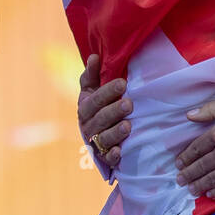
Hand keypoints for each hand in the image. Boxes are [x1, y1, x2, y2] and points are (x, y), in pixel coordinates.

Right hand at [78, 54, 131, 168]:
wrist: (99, 132)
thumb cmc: (99, 105)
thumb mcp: (93, 89)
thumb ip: (93, 74)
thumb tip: (95, 56)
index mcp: (85, 108)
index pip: (95, 100)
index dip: (107, 92)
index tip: (123, 83)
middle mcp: (88, 125)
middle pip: (100, 119)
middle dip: (114, 111)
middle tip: (129, 104)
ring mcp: (96, 142)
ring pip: (104, 138)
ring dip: (115, 132)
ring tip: (128, 126)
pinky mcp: (104, 157)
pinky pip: (107, 158)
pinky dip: (113, 155)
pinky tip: (120, 151)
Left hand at [175, 95, 214, 197]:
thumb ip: (212, 110)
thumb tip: (190, 115)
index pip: (195, 149)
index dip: (185, 157)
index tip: (179, 163)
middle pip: (200, 168)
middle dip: (188, 175)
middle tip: (181, 180)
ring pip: (211, 181)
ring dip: (199, 186)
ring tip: (191, 189)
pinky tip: (212, 193)